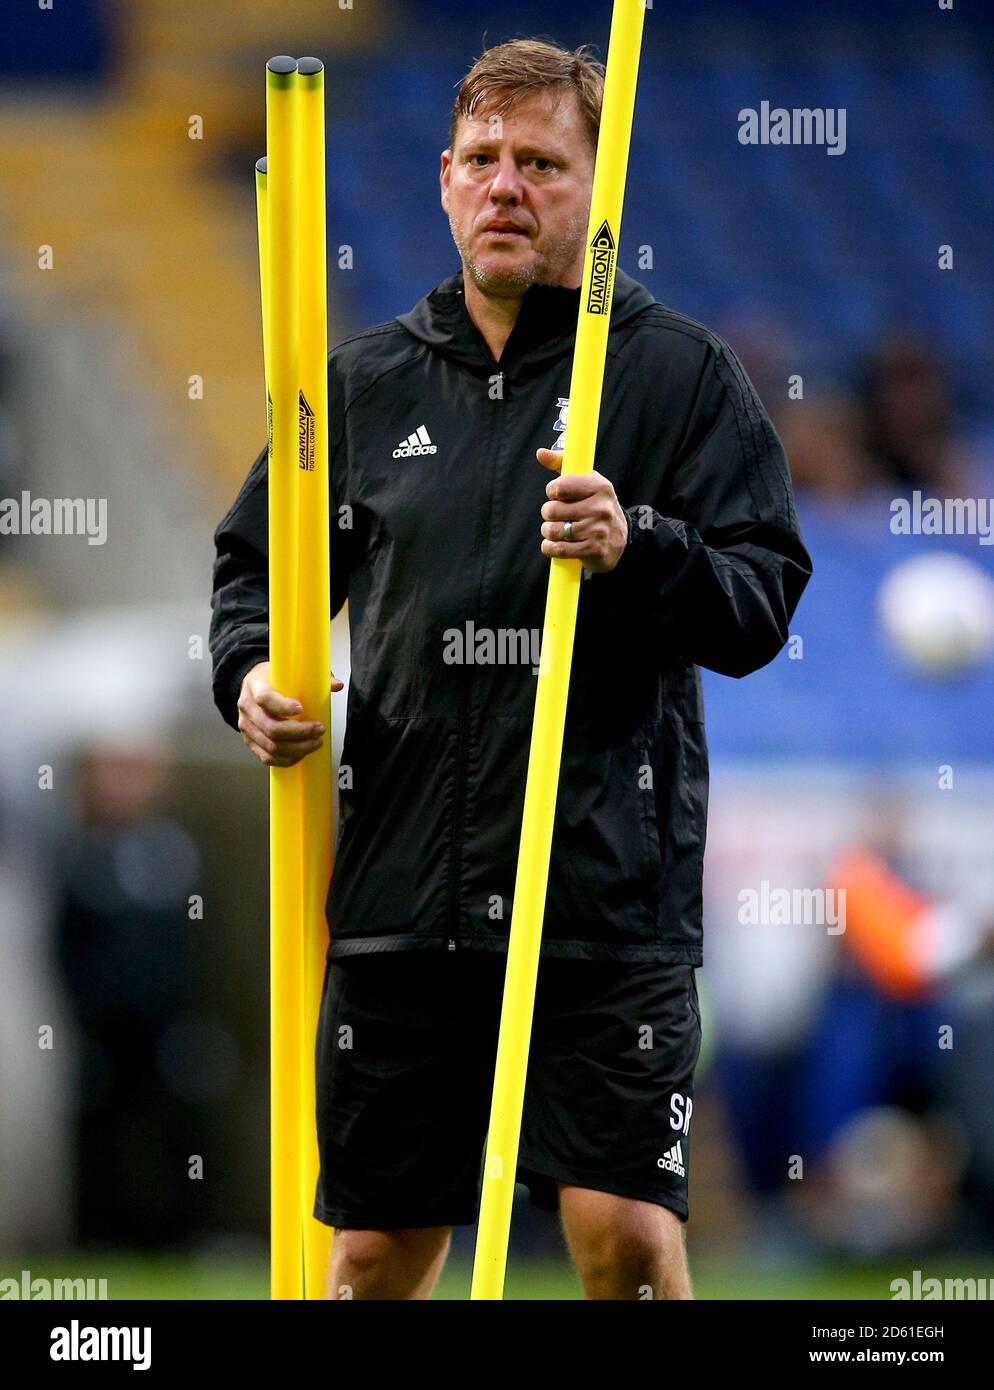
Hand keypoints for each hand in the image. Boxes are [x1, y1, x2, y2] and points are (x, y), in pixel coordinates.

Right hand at [237, 660, 342, 766]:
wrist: (252, 687)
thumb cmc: (273, 679)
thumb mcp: (289, 671)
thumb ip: (315, 677)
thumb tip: (337, 685)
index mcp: (255, 685)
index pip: (265, 698)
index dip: (283, 706)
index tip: (302, 709)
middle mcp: (247, 707)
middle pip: (271, 727)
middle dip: (300, 733)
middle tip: (319, 730)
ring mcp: (246, 726)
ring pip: (271, 746)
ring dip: (297, 748)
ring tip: (315, 743)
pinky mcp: (250, 741)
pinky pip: (266, 757)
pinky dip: (286, 760)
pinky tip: (301, 755)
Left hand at [536, 448, 628, 572]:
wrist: (618, 539)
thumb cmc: (596, 505)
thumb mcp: (586, 482)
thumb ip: (562, 464)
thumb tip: (541, 453)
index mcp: (600, 487)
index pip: (559, 486)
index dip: (553, 492)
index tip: (558, 495)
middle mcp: (601, 508)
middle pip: (552, 510)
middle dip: (549, 514)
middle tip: (558, 515)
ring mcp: (597, 531)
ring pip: (552, 530)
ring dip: (549, 532)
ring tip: (558, 530)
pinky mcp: (593, 550)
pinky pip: (557, 549)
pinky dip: (549, 548)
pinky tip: (554, 544)